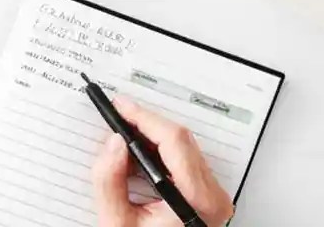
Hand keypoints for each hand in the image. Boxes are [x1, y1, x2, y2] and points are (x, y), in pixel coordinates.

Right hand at [91, 97, 234, 226]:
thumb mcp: (116, 223)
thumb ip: (109, 180)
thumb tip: (113, 144)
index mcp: (197, 201)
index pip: (173, 141)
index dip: (143, 118)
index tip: (120, 107)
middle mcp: (213, 197)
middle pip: (180, 140)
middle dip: (145, 124)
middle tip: (117, 115)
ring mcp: (214, 196)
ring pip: (184, 147)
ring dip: (152, 137)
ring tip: (123, 138)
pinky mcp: (207, 196)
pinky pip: (185, 160)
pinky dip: (160, 152)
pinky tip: (138, 154)